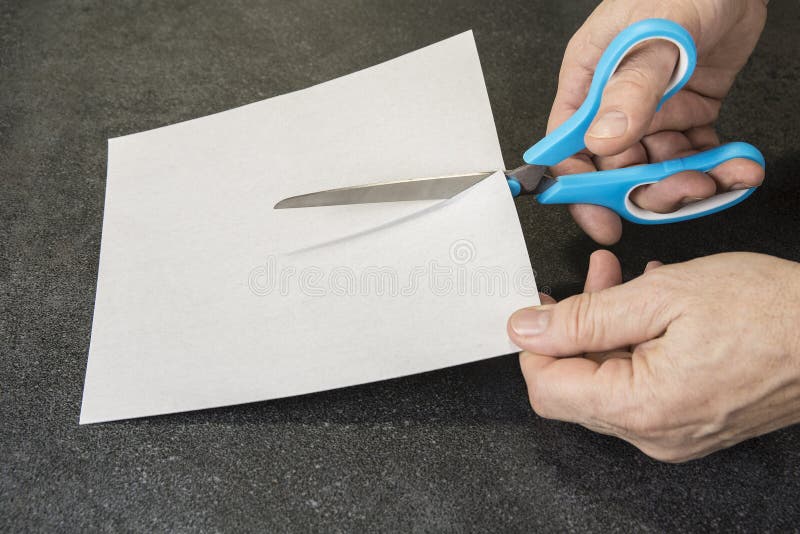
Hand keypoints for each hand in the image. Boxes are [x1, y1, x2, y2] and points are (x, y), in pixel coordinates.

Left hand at [507, 250, 799, 461]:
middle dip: (573, 327)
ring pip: (608, 381)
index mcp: (638, 407)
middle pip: (576, 386)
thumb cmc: (767, 311)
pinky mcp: (692, 422)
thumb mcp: (660, 296)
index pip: (546, 389)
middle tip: (594, 277)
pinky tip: (652, 304)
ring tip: (624, 279)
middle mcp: (652, 434)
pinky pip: (641, 386)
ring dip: (606, 327)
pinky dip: (635, 344)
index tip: (540, 306)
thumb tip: (526, 329)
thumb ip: (582, 317)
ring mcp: (674, 433)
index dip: (534, 345)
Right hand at [551, 0, 767, 243]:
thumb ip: (629, 89)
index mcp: (588, 83)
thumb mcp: (653, 36)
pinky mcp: (689, 113)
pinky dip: (716, 166)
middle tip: (681, 189)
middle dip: (647, 188)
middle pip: (616, 168)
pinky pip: (694, 153)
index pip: (568, 148)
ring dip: (688, 180)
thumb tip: (603, 139)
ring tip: (720, 176)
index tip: (602, 218)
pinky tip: (736, 166)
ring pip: (658, 167)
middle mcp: (615, 103)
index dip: (580, 188)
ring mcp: (653, 110)